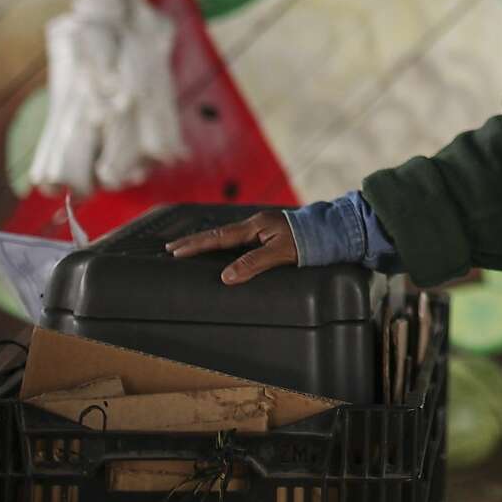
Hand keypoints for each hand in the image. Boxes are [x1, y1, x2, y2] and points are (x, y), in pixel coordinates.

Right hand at [167, 210, 297, 285]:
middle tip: (170, 248)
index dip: (196, 245)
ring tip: (187, 248)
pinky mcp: (268, 233)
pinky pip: (239, 238)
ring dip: (207, 242)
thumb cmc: (309, 241)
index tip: (175, 252)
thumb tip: (226, 277)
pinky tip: (219, 250)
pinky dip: (223, 244)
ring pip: (228, 235)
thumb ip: (253, 263)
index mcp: (255, 226)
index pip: (219, 237)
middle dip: (194, 241)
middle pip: (218, 234)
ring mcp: (261, 228)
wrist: (331, 231)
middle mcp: (255, 224)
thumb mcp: (281, 254)